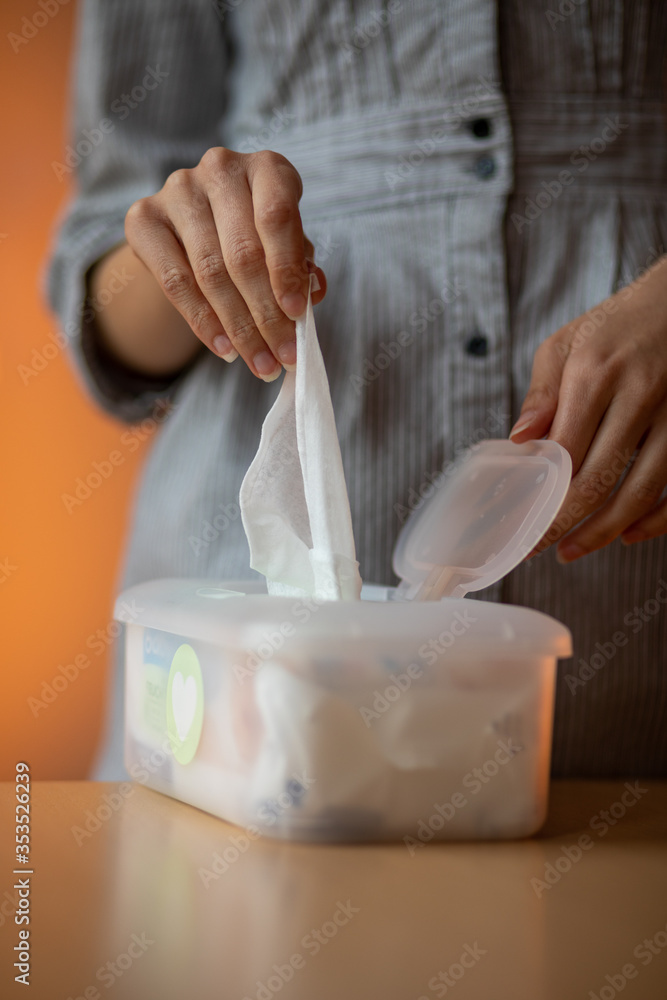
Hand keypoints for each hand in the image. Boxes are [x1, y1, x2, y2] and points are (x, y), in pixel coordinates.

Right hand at [124, 147, 325, 380]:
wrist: (194, 233)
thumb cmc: (256, 239)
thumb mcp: (286, 249)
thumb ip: (302, 267)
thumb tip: (313, 293)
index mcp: (266, 168)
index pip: (277, 217)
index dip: (287, 270)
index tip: (297, 315)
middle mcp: (221, 168)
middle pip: (243, 254)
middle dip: (267, 315)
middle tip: (283, 356)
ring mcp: (178, 189)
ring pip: (211, 273)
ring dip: (239, 328)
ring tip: (260, 363)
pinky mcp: (143, 217)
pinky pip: (176, 282)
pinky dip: (203, 322)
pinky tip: (224, 350)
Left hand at [510, 254, 666, 561]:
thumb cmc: (616, 326)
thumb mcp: (565, 344)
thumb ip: (541, 395)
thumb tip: (520, 441)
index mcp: (595, 374)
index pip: (562, 453)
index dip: (540, 497)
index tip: (520, 525)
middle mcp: (638, 396)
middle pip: (599, 480)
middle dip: (564, 525)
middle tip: (541, 548)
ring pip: (641, 492)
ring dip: (605, 531)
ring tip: (574, 550)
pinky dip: (657, 520)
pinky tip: (629, 534)